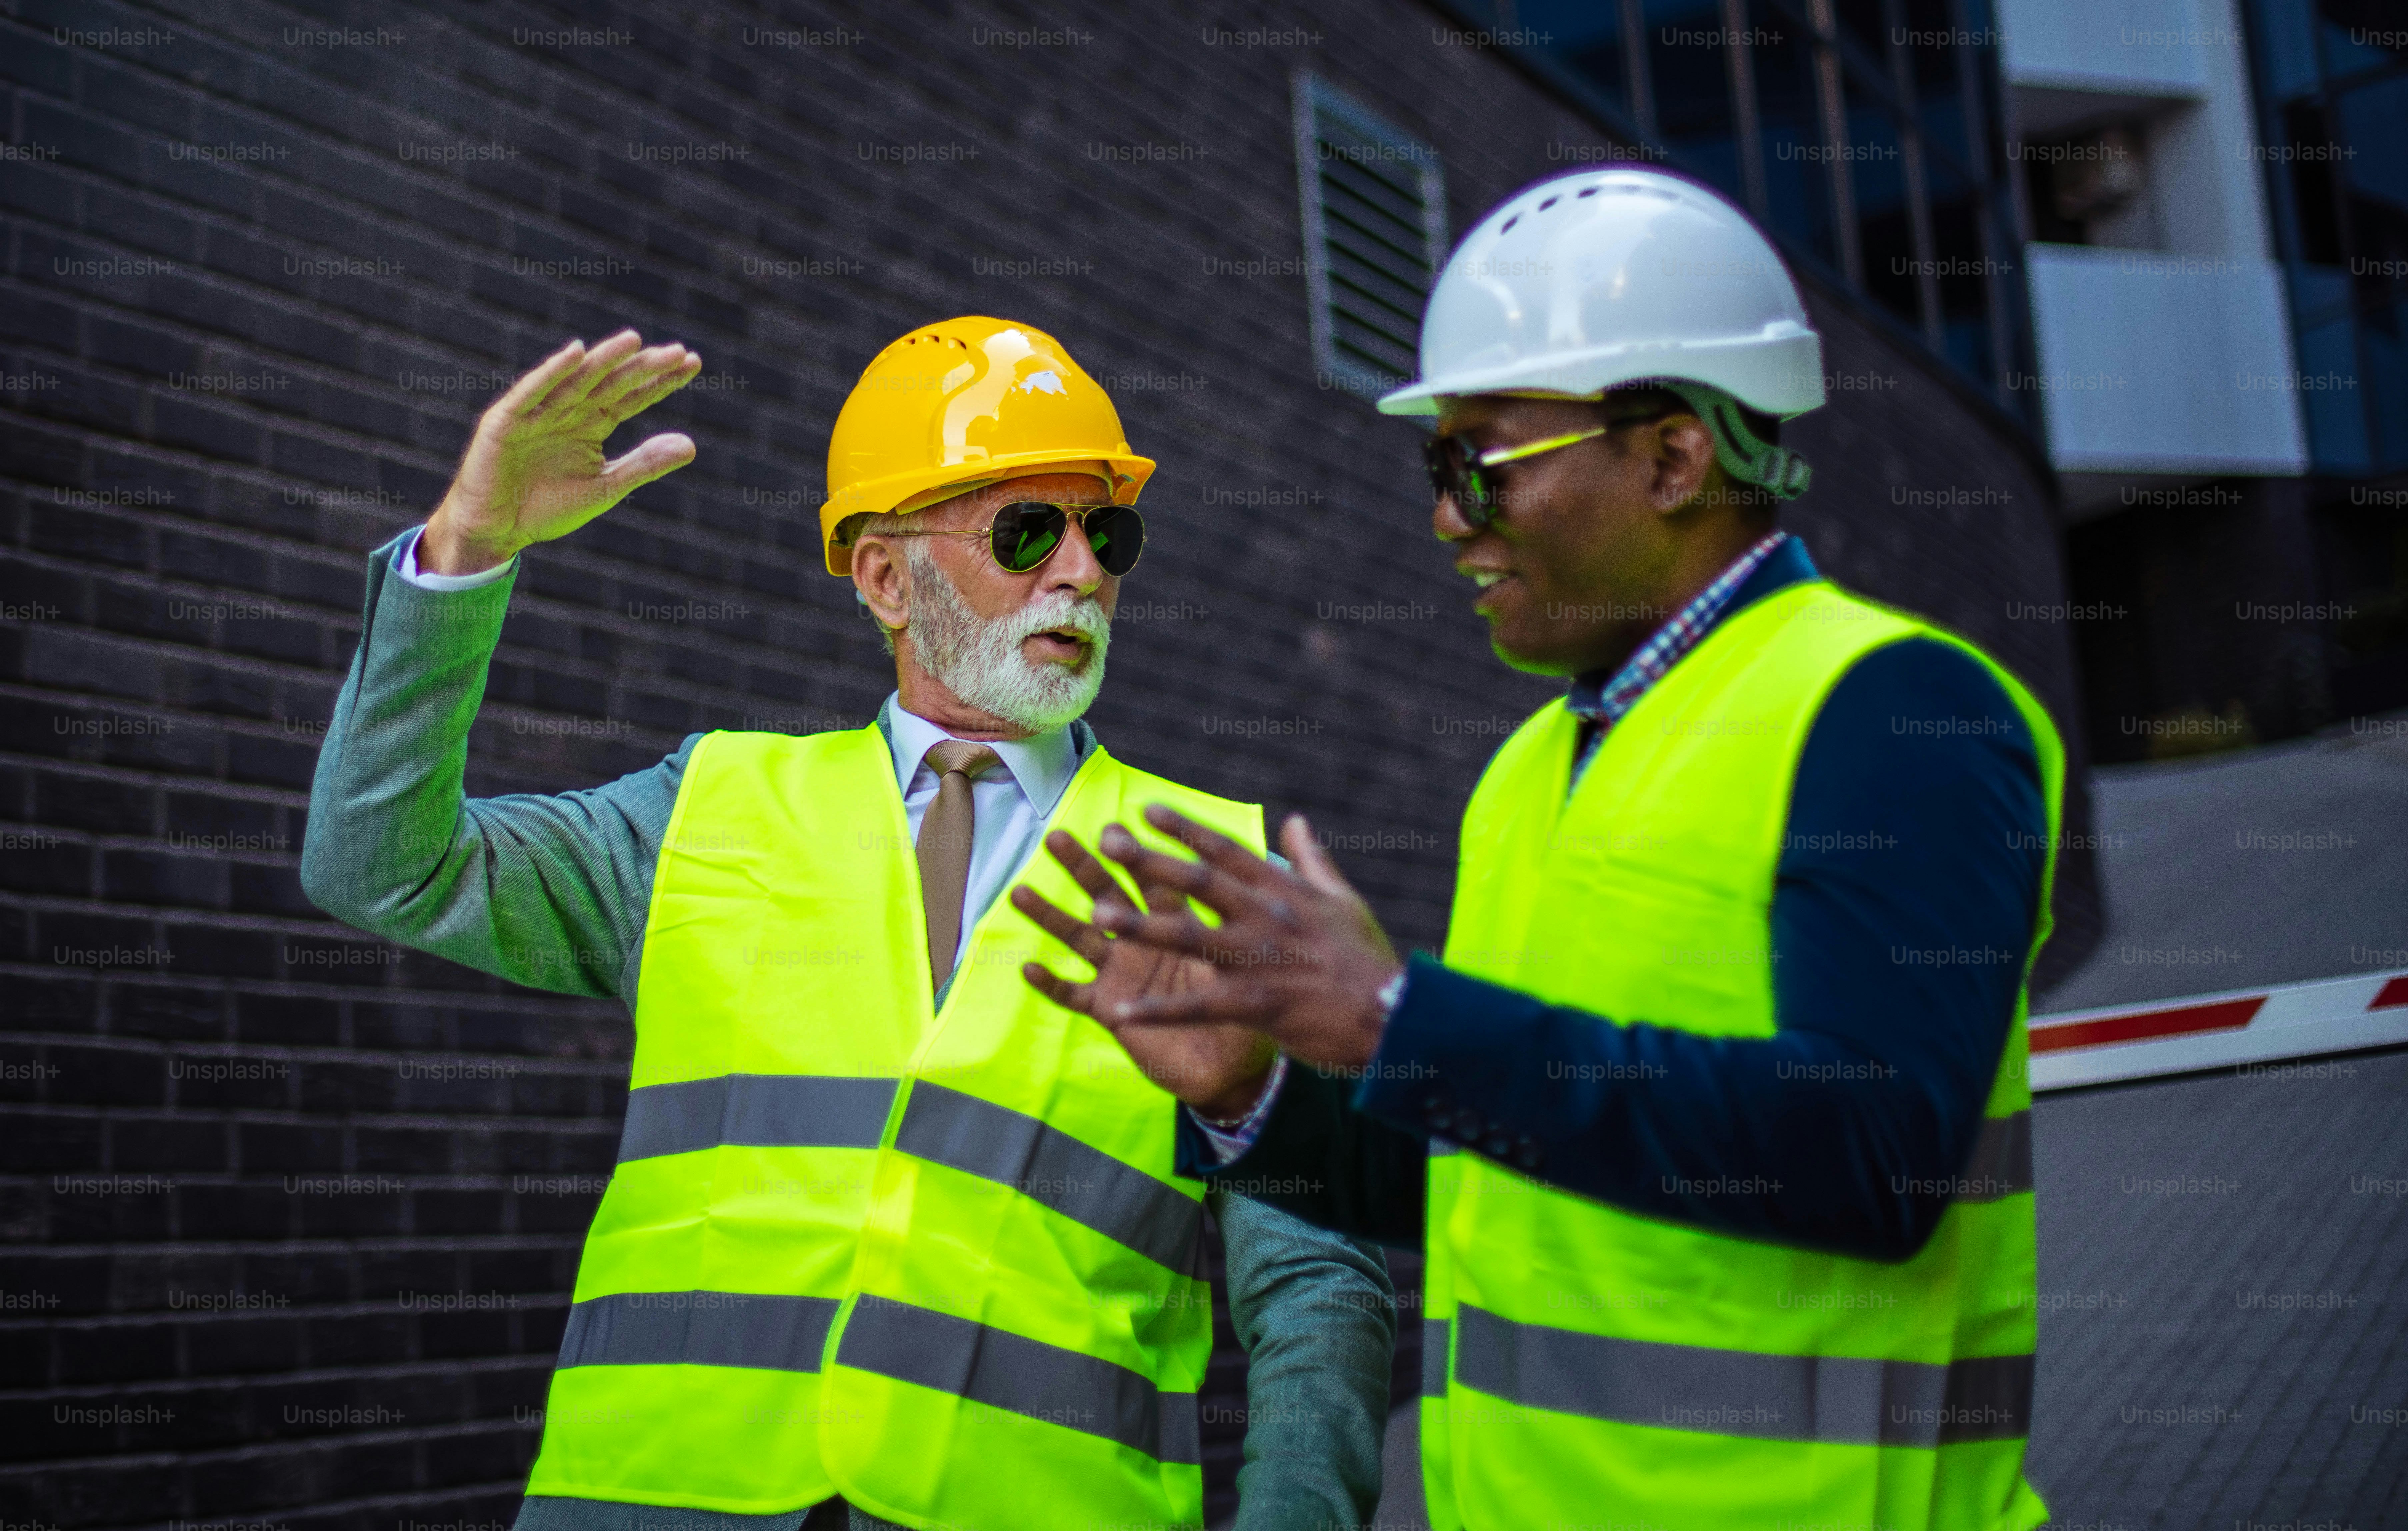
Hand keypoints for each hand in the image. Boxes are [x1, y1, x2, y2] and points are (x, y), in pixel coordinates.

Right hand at [419, 330, 703, 573]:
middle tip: (677, 352)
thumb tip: (692, 445)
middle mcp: (568, 411)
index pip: (632, 396)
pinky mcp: (507, 419)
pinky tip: (576, 354)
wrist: (497, 530)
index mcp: (591, 424)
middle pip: (611, 382)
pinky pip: (533, 392)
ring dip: (604, 359)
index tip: (693, 363)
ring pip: (577, 380)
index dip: (660, 382)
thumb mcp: (605, 488)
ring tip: (635, 341)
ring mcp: (538, 412)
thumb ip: (644, 464)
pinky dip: (552, 373)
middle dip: (642, 367)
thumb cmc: (546, 507)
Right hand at [1011, 830, 1279, 1117]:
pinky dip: (1053, 984)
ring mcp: (1123, 973)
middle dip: (1083, 868)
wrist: (1234, 1069)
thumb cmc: (1245, 1009)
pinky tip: (1028, 968)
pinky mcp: (1109, 1010)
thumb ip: (1250, 918)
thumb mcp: (1248, 961)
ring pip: (1080, 938)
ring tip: (1021, 891)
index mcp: (1178, 924)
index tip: (1113, 826)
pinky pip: (1075, 995)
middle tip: (1057, 838)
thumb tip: (1280, 863)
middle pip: (1109, 896)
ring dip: (1051, 916)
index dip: (1135, 856)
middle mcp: (1144, 941)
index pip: (1154, 881)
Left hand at [1058, 807, 1404, 1071]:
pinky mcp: (1255, 1003)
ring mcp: (1258, 959)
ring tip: (1098, 916)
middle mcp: (1266, 917)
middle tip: (1107, 841)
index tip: (1146, 809)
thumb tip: (1296, 820)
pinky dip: (1157, 1010)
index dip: (1186, 828)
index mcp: (1284, 891)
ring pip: (1189, 937)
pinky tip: (1119, 1013)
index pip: (1226, 851)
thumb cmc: (1367, 958)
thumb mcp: (1345, 899)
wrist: (1393, 1015)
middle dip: (1150, 859)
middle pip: (1199, 881)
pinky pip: (1197, 1005)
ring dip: (1141, 925)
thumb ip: (1314, 859)